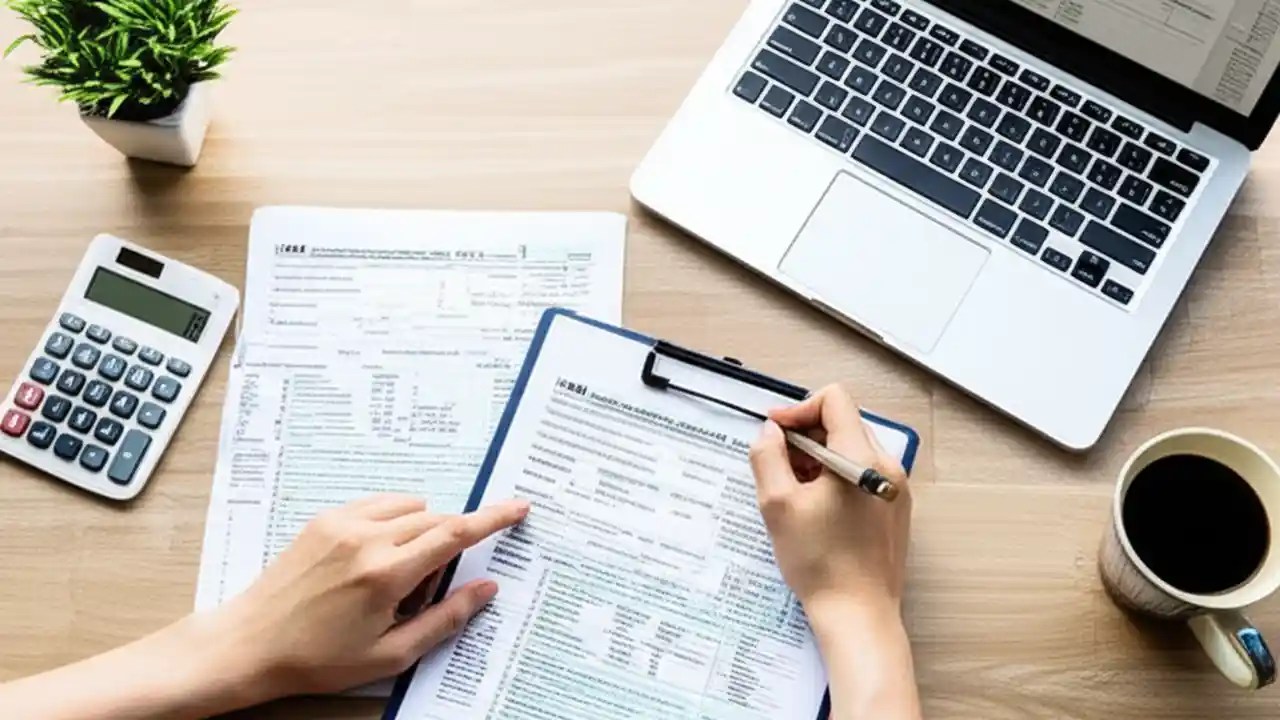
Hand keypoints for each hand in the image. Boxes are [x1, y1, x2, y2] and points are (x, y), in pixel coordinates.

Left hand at [212, 495, 529, 699]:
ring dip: (421, 532)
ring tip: (396, 579)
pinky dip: (394, 521)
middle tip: (425, 591)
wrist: (251, 643)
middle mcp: (366, 538)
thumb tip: (486, 590)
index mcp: (386, 574)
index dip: (492, 519)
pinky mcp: (325, 518)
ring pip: (410, 508)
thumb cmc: (318, 658)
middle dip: (448, 546)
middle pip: (436, 521)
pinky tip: (376, 559)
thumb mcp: (390, 655)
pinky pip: (379, 504)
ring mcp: (342, 523)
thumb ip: (446, 619)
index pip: (455, 534)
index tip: (517, 508)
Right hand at [749, 384, 911, 616]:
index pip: (834, 400)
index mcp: (861, 457)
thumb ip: (768, 456)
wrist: (858, 614)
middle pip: (843, 423)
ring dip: (818, 458)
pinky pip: (862, 474)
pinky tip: (815, 508)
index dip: (798, 409)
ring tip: (794, 491)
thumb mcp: (778, 504)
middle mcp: (886, 466)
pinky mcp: (893, 509)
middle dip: (806, 436)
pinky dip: (835, 478)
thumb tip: (770, 432)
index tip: (775, 432)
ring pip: (851, 449)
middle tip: (779, 465)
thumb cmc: (820, 563)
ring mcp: (894, 488)